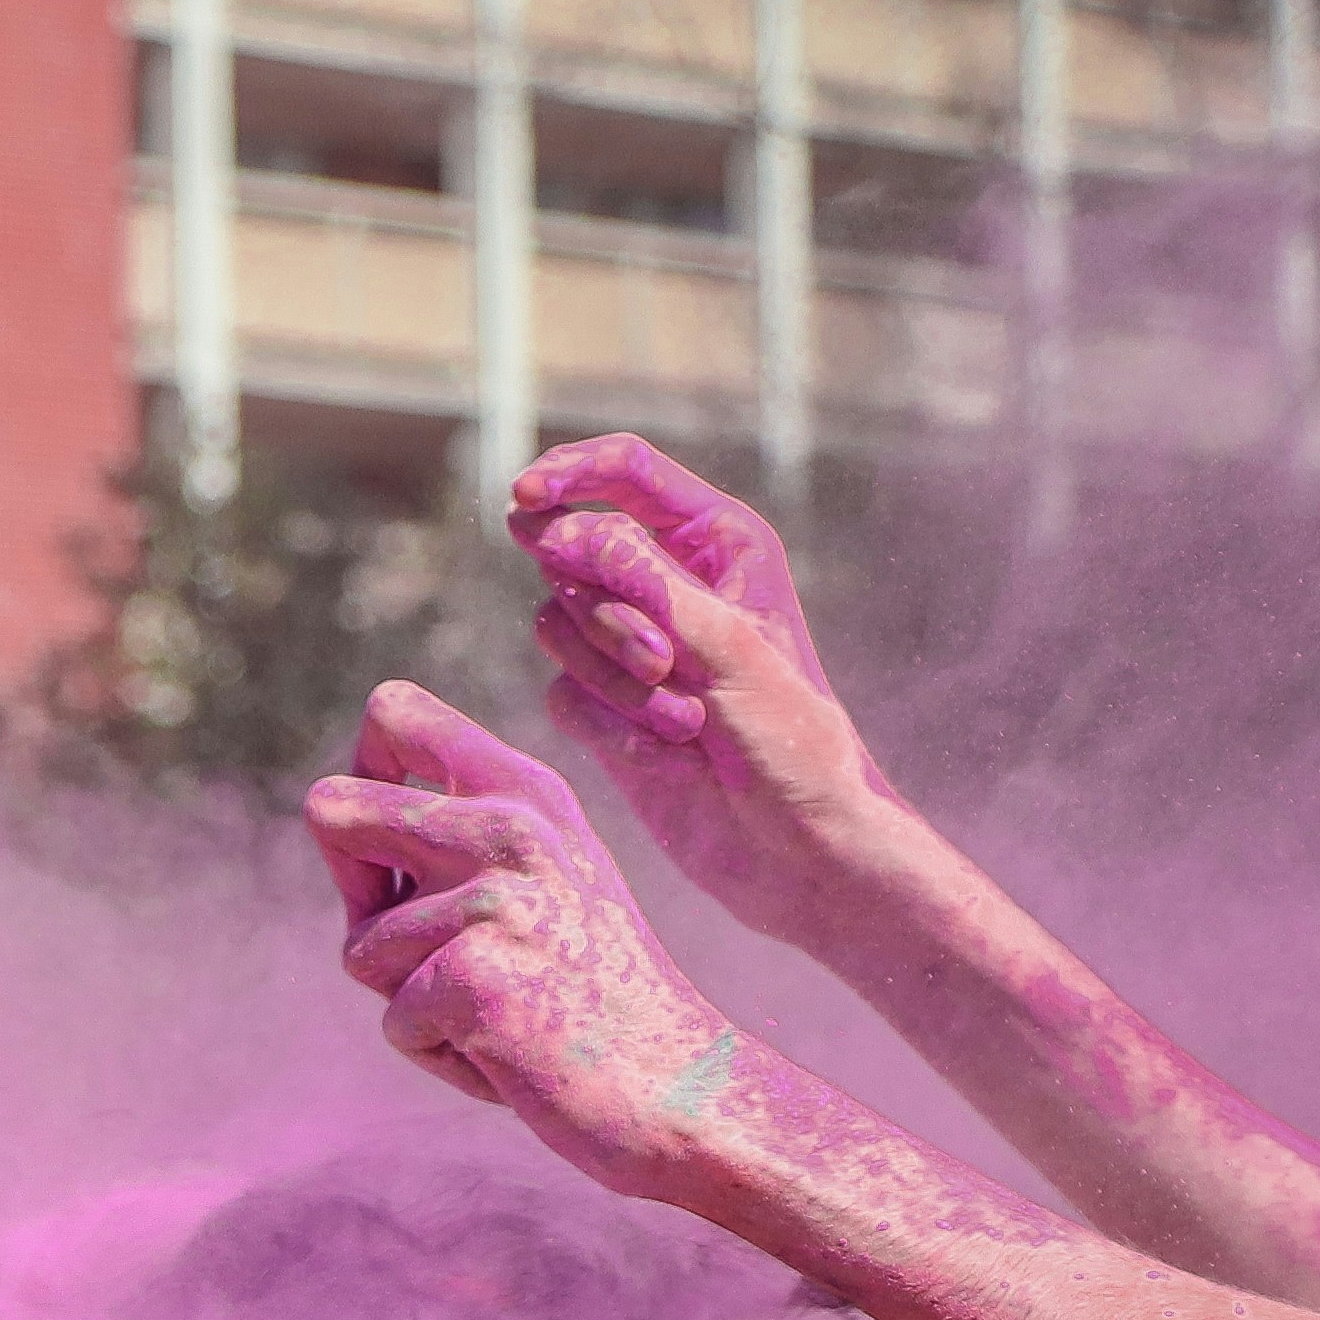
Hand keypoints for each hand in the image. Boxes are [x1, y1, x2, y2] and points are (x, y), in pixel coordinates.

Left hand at [299, 687, 744, 1183]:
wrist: (680, 1086)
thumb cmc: (597, 994)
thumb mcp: (547, 876)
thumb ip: (461, 832)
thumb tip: (326, 808)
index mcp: (525, 788)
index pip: (392, 711)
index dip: (360, 776)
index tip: (391, 846)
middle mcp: (509, 824)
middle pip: (330, 809)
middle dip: (356, 896)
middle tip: (432, 949)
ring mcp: (494, 898)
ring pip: (360, 948)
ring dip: (412, 1002)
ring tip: (503, 1014)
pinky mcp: (473, 976)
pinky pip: (396, 1024)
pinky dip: (440, 1056)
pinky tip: (513, 1054)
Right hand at [509, 433, 906, 952]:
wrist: (795, 848)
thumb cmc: (790, 740)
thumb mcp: (723, 644)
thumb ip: (637, 578)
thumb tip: (552, 528)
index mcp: (716, 542)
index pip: (624, 471)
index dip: (569, 474)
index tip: (524, 500)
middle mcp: (670, 583)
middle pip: (575, 551)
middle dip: (607, 611)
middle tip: (664, 661)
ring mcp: (632, 646)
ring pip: (557, 622)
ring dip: (612, 675)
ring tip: (681, 719)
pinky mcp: (607, 707)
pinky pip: (561, 688)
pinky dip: (605, 721)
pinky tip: (662, 752)